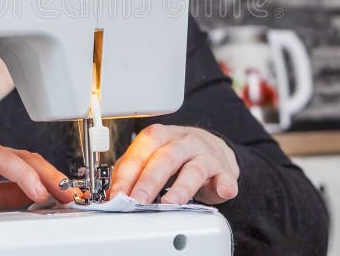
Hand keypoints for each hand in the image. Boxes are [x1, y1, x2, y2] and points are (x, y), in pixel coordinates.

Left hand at [108, 124, 239, 205]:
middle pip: (164, 159)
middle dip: (149, 182)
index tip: (117, 195)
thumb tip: (115, 193)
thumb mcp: (152, 156)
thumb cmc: (176, 156)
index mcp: (159, 136)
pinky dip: (225, 184)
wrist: (211, 149)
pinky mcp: (223, 170)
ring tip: (170, 203)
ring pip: (193, 169)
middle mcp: (182, 142)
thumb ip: (133, 172)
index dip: (127, 176)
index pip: (140, 153)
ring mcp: (204, 154)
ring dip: (181, 188)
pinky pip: (225, 177)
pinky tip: (223, 191)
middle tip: (137, 201)